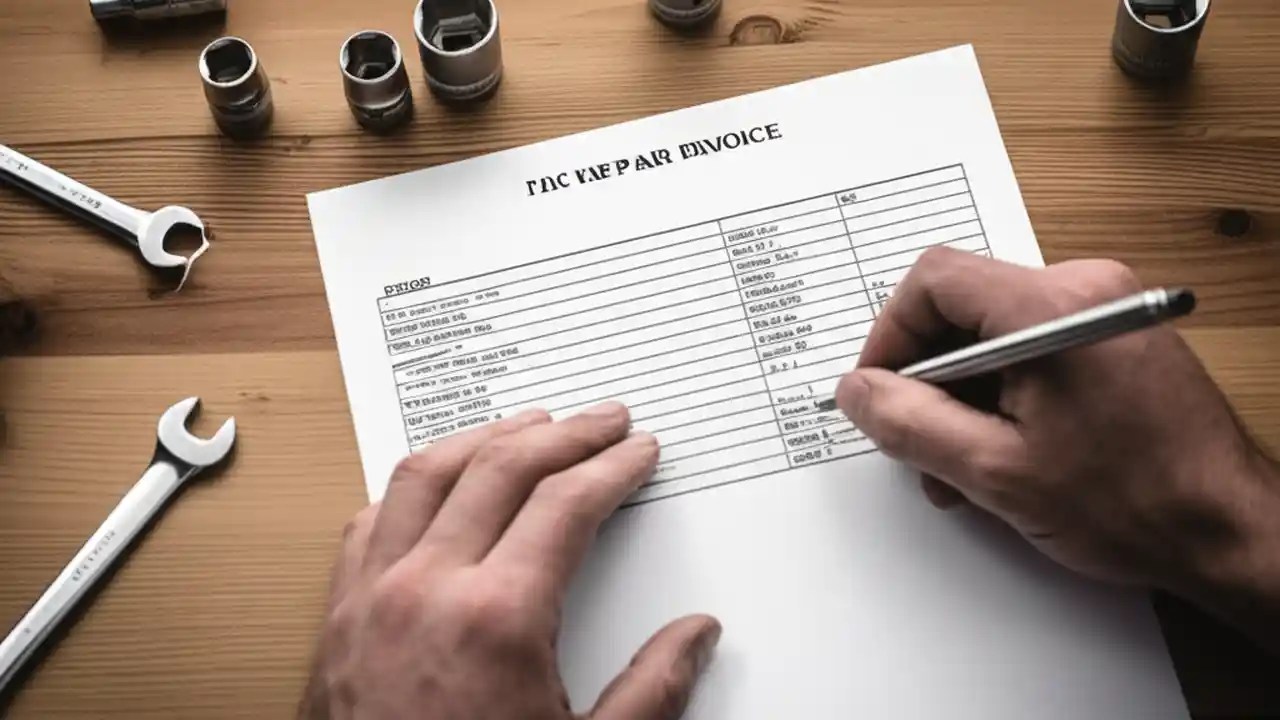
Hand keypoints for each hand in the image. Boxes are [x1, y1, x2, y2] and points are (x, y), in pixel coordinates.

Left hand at [299, 403, 720, 719]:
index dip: (612, 466)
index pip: (567, 504)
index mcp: (495, 619)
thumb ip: (652, 691)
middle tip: (603, 419)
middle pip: (501, 467)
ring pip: (426, 474)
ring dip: (485, 438)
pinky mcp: (335, 617)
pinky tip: (435, 482)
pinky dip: (412, 484)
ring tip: (528, 423)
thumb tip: (696, 635)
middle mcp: (425, 589)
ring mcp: (370, 596)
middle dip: (563, 432)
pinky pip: (370, 519)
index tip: (638, 450)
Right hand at [835, 248, 1279, 646]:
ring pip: (995, 336)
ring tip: (960, 469)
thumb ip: (909, 423)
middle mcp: (1086, 290)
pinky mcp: (1118, 338)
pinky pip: (1034, 350)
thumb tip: (858, 392)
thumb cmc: (1134, 503)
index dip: (889, 336)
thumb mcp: (994, 471)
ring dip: (964, 397)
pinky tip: (1001, 455)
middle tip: (917, 442)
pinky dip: (1004, 396)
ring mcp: (1107, 311)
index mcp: (1052, 308)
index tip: (877, 389)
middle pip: (964, 308)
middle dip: (928, 379)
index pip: (934, 280)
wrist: (1228, 532)